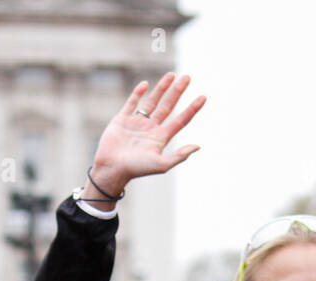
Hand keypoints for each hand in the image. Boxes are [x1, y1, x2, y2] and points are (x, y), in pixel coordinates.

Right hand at [84, 72, 205, 199]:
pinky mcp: (122, 119)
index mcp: (161, 138)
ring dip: (162, 88)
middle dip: (178, 92)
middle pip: (168, 106)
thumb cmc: (137, 169)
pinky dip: (138, 93)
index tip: (203, 97)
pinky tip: (146, 84)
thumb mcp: (161, 164)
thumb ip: (179, 155)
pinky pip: (132, 103)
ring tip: (172, 75)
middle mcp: (151, 128)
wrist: (112, 168)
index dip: (192, 109)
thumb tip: (198, 146)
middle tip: (187, 77)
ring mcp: (137, 122)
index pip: (181, 120)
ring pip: (152, 102)